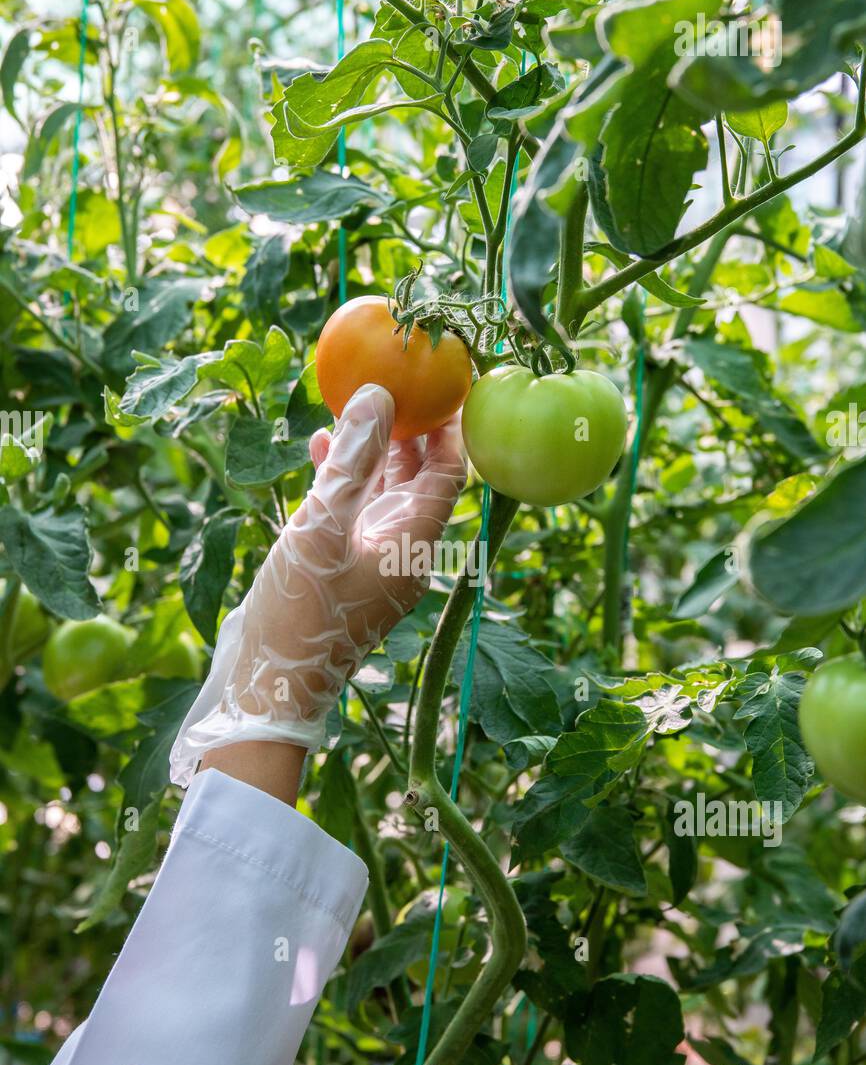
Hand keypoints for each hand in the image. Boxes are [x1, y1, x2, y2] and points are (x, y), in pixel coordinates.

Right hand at [170, 383, 466, 785]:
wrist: (271, 686)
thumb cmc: (301, 613)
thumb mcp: (321, 528)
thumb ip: (349, 462)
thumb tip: (377, 395)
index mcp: (415, 543)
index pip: (449, 472)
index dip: (449, 426)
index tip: (440, 382)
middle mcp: (403, 548)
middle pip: (418, 477)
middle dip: (406, 429)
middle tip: (393, 378)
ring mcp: (373, 557)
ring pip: (381, 490)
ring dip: (368, 449)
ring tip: (351, 401)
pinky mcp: (344, 564)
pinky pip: (352, 510)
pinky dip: (341, 478)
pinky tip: (319, 445)